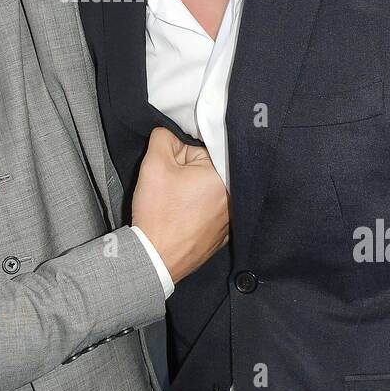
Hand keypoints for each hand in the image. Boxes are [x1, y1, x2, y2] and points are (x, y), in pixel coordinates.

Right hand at [132, 126, 229, 282]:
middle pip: (210, 168)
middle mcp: (235, 197)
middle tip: (173, 184)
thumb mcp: (154, 164)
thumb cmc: (158, 214)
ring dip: (196, 190)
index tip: (174, 164)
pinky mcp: (224, 233)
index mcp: (224, 176)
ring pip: (212, 189)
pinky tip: (184, 216)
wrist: (155, 258)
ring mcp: (231, 219)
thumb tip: (171, 132)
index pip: (206, 147)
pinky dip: (200, 209)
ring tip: (177, 202)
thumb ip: (164, 137)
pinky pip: (214, 210)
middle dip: (191, 170)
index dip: (184, 153)